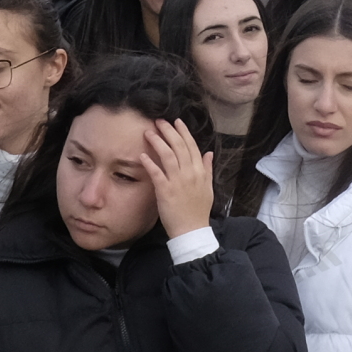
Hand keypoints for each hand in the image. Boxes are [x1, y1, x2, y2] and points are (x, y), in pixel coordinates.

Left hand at [140, 118, 215, 234]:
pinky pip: (156, 173)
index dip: (183, 132)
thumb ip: (207, 169)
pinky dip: (150, 163)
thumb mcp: (208, 188)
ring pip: (168, 156)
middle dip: (169, 131)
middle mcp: (190, 174)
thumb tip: (209, 153)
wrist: (192, 230)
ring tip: (149, 132)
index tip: (176, 122)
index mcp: (200, 172)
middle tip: (159, 121)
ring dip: (158, 142)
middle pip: (179, 147)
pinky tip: (142, 155)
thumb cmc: (198, 210)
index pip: (192, 146)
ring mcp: (177, 182)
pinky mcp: (165, 191)